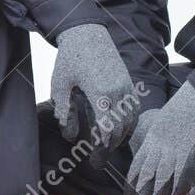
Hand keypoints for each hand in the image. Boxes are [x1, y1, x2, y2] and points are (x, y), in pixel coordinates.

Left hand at [50, 24, 138, 149]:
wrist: (87, 33)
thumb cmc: (70, 58)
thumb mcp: (60, 85)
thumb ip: (64, 110)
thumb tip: (69, 134)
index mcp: (100, 92)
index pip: (107, 129)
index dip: (102, 147)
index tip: (95, 160)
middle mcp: (118, 91)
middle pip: (120, 128)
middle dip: (109, 147)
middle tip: (98, 161)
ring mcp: (126, 86)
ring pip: (130, 120)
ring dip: (120, 136)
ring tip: (106, 147)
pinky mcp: (129, 82)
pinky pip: (134, 109)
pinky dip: (128, 123)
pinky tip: (118, 131)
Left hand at [123, 80, 194, 194]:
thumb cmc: (183, 113)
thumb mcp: (162, 127)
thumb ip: (155, 144)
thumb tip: (153, 160)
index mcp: (149, 142)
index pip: (135, 170)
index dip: (130, 190)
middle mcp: (158, 148)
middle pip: (146, 180)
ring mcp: (173, 152)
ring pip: (162, 183)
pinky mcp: (190, 154)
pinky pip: (182, 180)